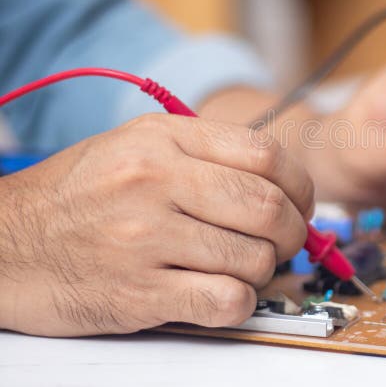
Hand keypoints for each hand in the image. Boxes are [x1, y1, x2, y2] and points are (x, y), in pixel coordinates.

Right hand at [0, 113, 312, 335]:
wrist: (3, 246)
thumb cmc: (77, 197)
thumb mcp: (135, 146)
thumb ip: (205, 154)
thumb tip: (280, 184)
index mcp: (163, 139)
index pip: (267, 156)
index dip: (299, 186)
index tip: (299, 205)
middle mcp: (157, 180)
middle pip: (269, 209)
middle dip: (291, 234)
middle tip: (281, 244)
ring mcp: (147, 237)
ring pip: (254, 259)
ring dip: (262, 272)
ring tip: (239, 269)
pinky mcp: (138, 291)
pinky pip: (226, 301)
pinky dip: (238, 303)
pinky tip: (219, 295)